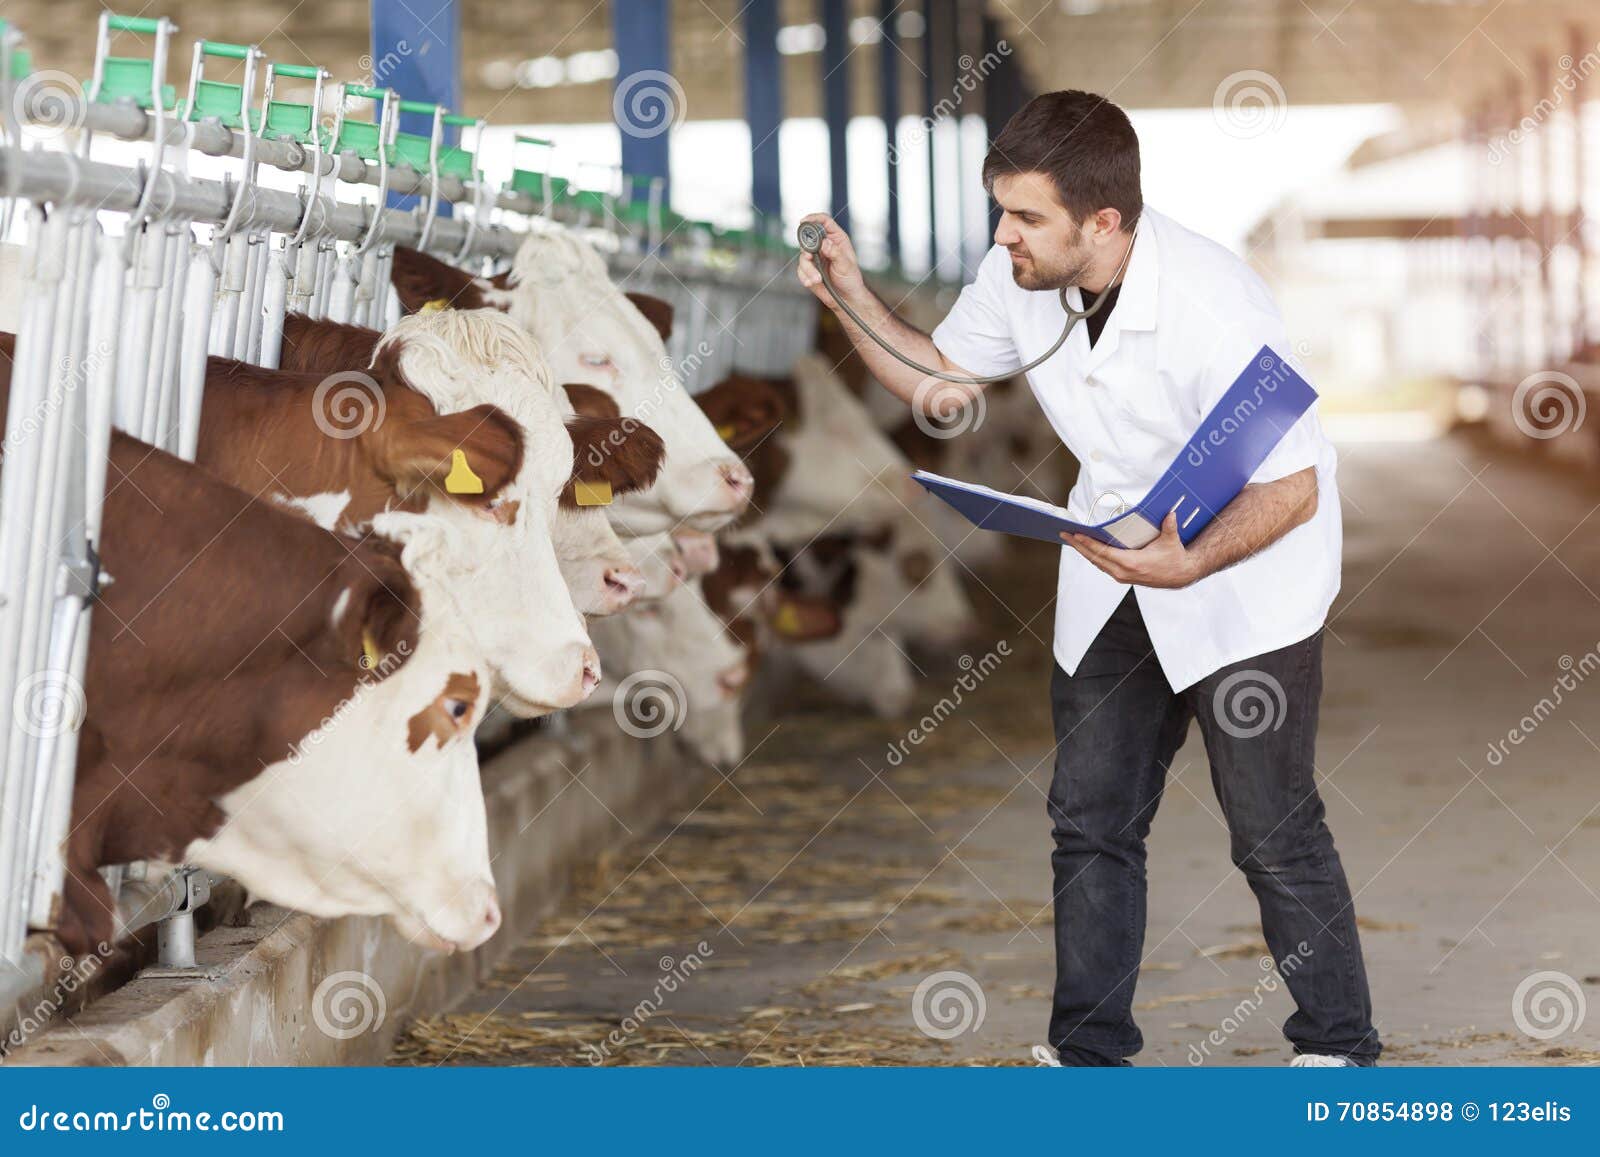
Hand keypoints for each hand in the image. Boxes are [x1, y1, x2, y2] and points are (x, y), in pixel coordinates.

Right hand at [796, 213, 864, 307]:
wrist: (845, 298)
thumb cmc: (850, 279)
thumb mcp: (846, 265)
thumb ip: (835, 253)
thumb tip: (824, 243)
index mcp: (836, 239)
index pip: (824, 221)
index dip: (813, 218)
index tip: (804, 221)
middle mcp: (824, 245)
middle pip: (808, 238)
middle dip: (807, 249)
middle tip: (809, 257)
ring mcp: (815, 257)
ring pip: (803, 256)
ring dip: (808, 269)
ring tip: (817, 279)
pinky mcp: (808, 269)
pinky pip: (800, 270)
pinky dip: (805, 277)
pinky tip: (813, 283)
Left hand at [1063, 510, 1199, 588]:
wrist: (1180, 575)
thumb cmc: (1174, 557)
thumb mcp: (1172, 541)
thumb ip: (1169, 527)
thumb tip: (1170, 514)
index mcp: (1132, 564)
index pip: (1104, 552)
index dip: (1088, 543)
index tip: (1076, 535)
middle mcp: (1123, 572)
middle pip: (1095, 558)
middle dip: (1078, 545)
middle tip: (1064, 533)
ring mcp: (1121, 576)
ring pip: (1097, 562)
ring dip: (1083, 551)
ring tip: (1070, 539)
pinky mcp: (1122, 577)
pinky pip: (1102, 565)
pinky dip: (1092, 556)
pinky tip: (1084, 548)